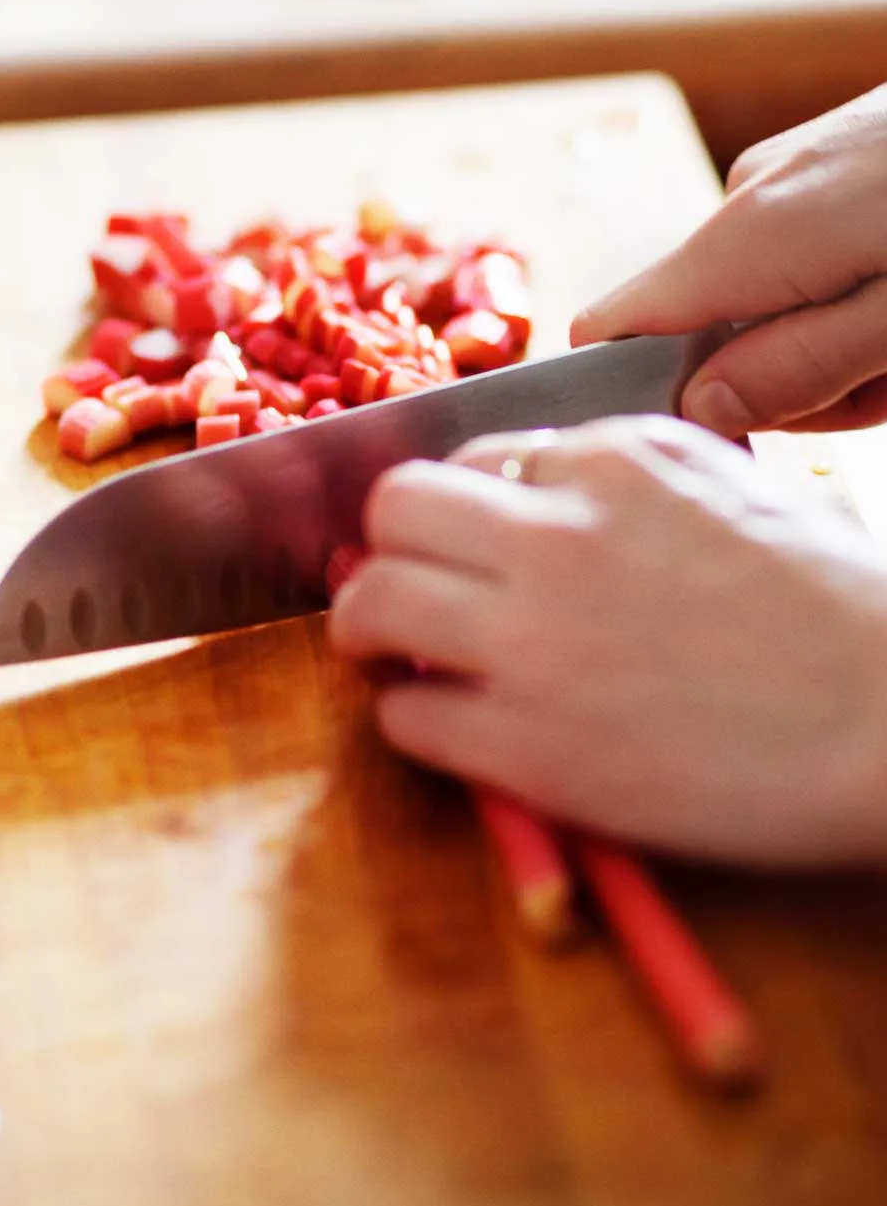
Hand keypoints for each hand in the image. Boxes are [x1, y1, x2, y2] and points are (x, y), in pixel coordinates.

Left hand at [327, 417, 886, 866]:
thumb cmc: (837, 614)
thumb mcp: (733, 494)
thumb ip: (630, 482)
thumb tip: (536, 492)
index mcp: (617, 462)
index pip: (479, 459)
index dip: (465, 510)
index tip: (469, 548)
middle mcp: (560, 533)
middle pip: (399, 507)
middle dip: (391, 544)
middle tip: (405, 585)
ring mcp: (536, 639)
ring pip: (374, 601)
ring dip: (369, 627)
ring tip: (391, 653)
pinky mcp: (529, 747)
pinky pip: (406, 718)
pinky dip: (413, 719)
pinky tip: (453, 727)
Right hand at [570, 84, 886, 436]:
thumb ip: (800, 372)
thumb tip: (700, 406)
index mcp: (750, 237)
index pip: (614, 325)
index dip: (635, 395)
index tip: (719, 435)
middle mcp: (749, 195)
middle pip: (711, 331)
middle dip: (799, 379)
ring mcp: (790, 171)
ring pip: (771, 300)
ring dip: (843, 343)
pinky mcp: (829, 164)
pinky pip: (811, 259)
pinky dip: (862, 297)